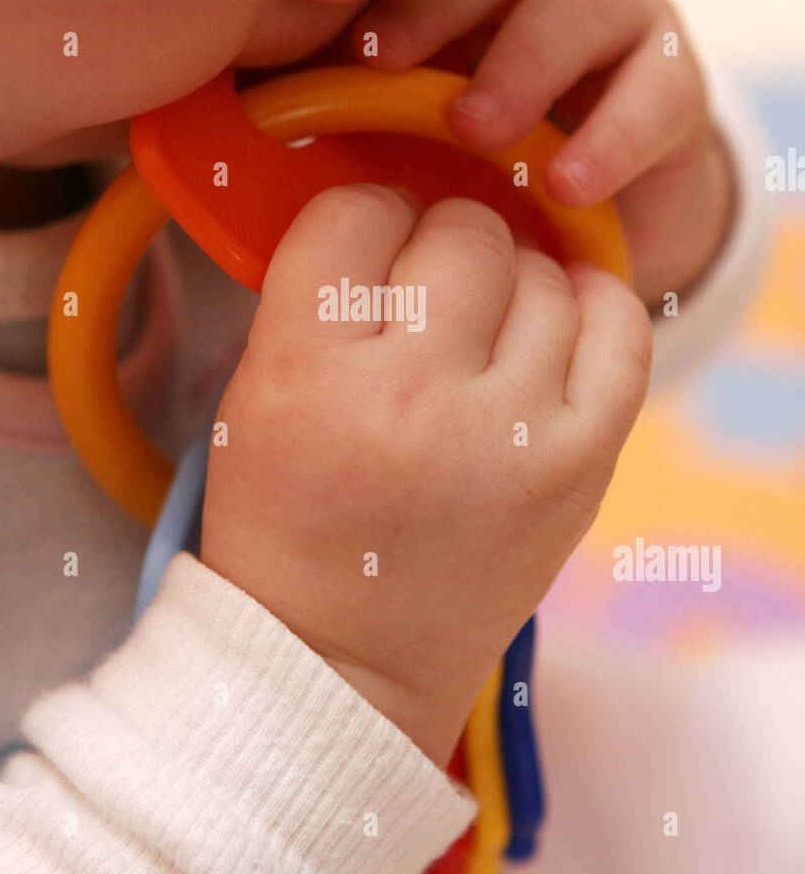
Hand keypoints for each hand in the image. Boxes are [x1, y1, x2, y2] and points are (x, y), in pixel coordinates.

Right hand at [201, 185, 650, 766]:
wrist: (342, 662)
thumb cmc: (289, 526)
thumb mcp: (253, 399)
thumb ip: (315, 299)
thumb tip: (396, 211)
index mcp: (308, 373)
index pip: (354, 215)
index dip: (364, 218)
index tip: (372, 245)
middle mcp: (413, 396)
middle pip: (459, 232)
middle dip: (439, 243)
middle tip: (430, 287)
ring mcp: (509, 434)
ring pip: (540, 272)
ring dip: (510, 279)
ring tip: (485, 322)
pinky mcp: (577, 469)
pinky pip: (620, 333)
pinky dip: (595, 305)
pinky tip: (562, 314)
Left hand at [350, 0, 733, 310]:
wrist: (590, 207)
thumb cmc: (468, 157)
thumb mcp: (393, 128)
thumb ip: (322, 107)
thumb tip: (197, 120)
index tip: (325, 31)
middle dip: (440, 4)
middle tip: (388, 69)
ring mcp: (614, 16)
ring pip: (581, 5)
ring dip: (525, 65)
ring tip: (481, 133)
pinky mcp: (673, 81)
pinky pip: (656, 92)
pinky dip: (613, 137)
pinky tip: (568, 183)